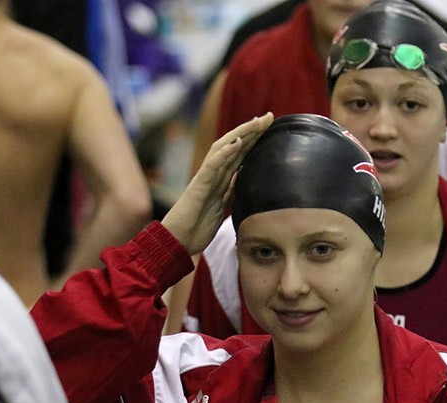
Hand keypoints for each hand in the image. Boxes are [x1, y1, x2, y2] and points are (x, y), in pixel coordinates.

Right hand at [161, 113, 272, 254]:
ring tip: (256, 122)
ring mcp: (205, 179)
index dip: (254, 140)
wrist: (177, 243)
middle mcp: (213, 175)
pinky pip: (212, 166)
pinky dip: (224, 153)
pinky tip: (236, 142)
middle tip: (269, 116)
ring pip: (224, 150)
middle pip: (234, 147)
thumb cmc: (196, 228)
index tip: (269, 126)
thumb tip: (243, 180)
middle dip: (252, 131)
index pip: (239, 154)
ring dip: (241, 134)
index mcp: (220, 181)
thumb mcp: (221, 209)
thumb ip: (230, 193)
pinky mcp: (198, 187)